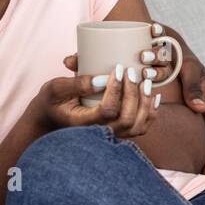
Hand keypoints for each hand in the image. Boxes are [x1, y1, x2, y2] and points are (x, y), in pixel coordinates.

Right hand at [35, 59, 157, 136]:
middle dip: (133, 93)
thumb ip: (77, 83)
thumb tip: (101, 78)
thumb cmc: (52, 100)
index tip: (117, 69)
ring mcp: (110, 135)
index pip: (107, 111)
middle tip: (131, 71)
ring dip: (145, 102)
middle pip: (126, 119)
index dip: (116, 90)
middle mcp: (98, 133)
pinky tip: (153, 95)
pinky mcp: (118, 132)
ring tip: (145, 81)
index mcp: (82, 123)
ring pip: (137, 126)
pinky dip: (150, 112)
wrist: (51, 117)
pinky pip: (141, 128)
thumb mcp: (56, 88)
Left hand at [179, 52, 204, 175]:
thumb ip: (193, 87)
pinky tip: (186, 163)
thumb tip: (200, 108)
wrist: (171, 46)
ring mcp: (203, 112)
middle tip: (201, 185)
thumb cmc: (181, 56)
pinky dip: (196, 152)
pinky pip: (199, 137)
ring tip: (196, 181)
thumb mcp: (189, 69)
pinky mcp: (193, 112)